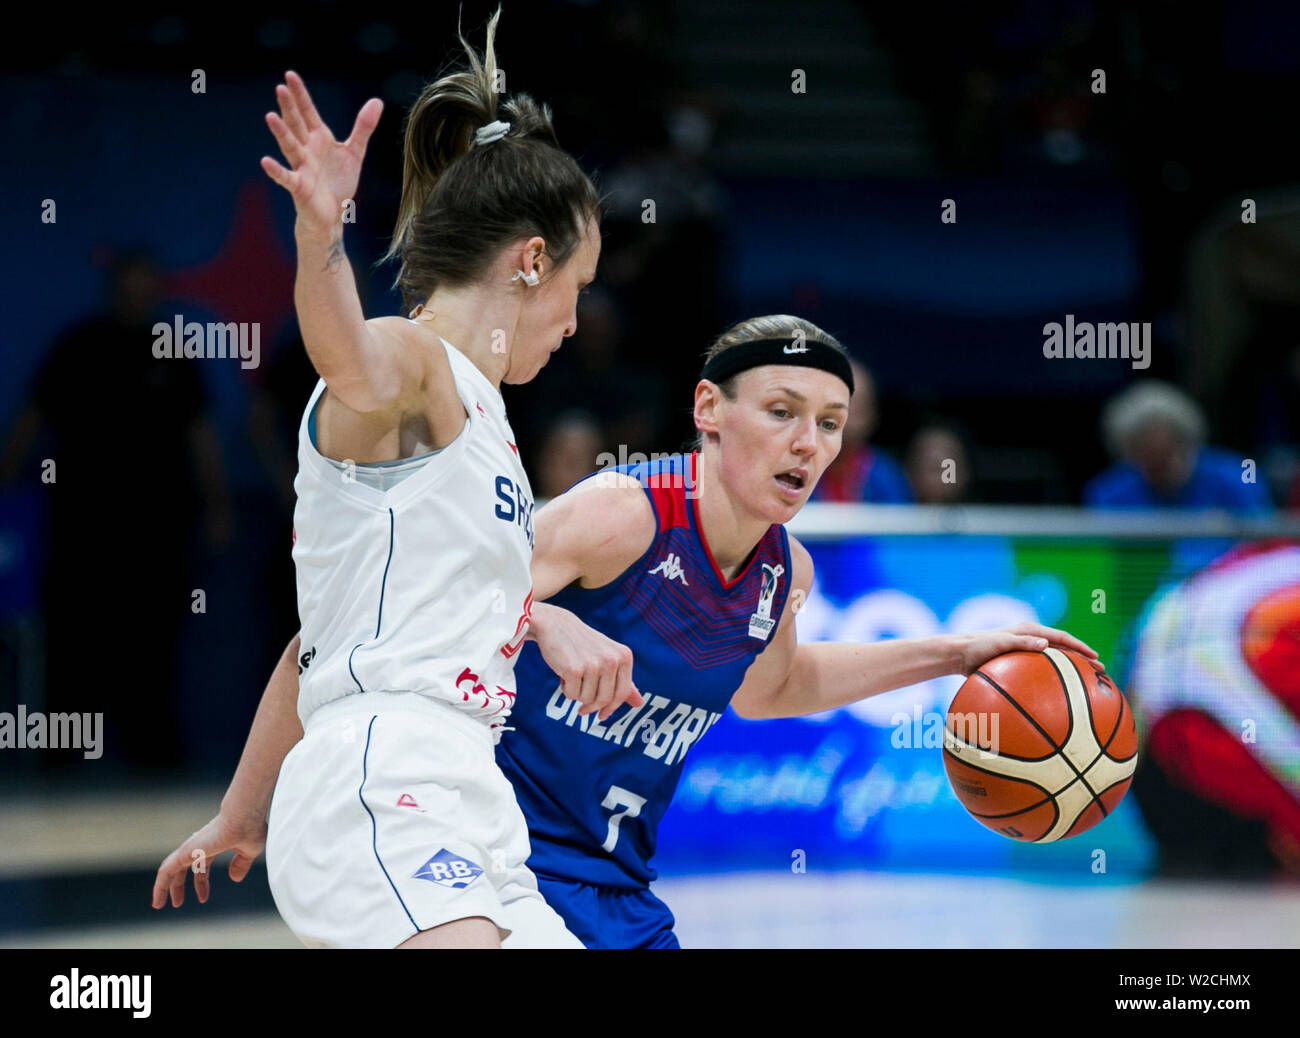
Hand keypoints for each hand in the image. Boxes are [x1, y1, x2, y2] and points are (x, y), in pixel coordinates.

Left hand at [151, 811, 266, 908]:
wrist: (244, 816)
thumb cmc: (249, 828)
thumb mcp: (249, 852)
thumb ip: (241, 865)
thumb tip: (234, 878)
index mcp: (212, 845)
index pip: (201, 867)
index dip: (202, 884)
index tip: (203, 898)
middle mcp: (198, 846)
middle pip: (182, 869)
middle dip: (178, 886)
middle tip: (177, 902)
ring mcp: (190, 848)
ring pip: (170, 870)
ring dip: (163, 888)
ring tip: (158, 904)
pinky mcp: (185, 852)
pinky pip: (166, 872)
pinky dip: (159, 886)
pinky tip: (157, 899)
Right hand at [260, 71, 382, 235]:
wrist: (333, 215)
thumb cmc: (338, 182)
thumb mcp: (355, 152)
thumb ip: (363, 127)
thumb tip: (377, 100)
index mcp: (319, 138)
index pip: (308, 112)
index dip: (300, 95)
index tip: (289, 75)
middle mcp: (307, 150)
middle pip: (296, 125)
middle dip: (289, 108)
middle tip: (280, 88)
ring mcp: (302, 168)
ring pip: (290, 147)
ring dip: (281, 133)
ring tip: (270, 116)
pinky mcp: (300, 187)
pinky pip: (287, 178)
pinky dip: (277, 171)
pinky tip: (265, 162)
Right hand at [529, 602, 643, 720]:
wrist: (556, 625)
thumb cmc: (582, 644)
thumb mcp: (607, 657)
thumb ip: (623, 680)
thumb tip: (639, 703)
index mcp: (624, 656)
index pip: (622, 693)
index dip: (611, 708)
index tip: (601, 715)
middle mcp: (611, 659)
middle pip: (605, 699)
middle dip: (592, 707)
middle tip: (582, 710)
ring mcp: (594, 664)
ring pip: (587, 699)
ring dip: (577, 694)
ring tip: (573, 677)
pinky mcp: (574, 669)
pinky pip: (572, 695)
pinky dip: (566, 690)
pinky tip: (563, 675)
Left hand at [952, 622, 1103, 677]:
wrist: (959, 654)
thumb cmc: (977, 647)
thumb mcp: (999, 643)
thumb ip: (1021, 643)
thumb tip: (1046, 644)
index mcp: (1029, 630)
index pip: (1062, 637)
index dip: (1080, 647)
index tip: (1096, 658)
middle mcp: (1030, 639)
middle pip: (1063, 649)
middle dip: (1082, 659)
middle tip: (1100, 671)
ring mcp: (1025, 651)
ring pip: (1054, 660)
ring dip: (1071, 670)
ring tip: (1086, 684)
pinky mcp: (1018, 663)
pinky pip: (1040, 671)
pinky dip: (1052, 679)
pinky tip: (1057, 696)